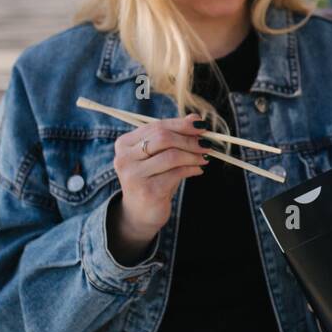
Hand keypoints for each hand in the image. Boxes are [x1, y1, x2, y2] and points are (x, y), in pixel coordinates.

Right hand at [109, 113, 208, 261]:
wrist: (140, 213)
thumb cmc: (153, 178)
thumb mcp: (161, 155)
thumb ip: (174, 135)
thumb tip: (195, 118)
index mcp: (124, 143)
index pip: (156, 126)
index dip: (182, 125)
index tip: (202, 126)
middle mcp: (124, 158)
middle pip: (163, 138)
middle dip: (189, 139)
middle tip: (207, 144)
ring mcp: (134, 175)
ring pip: (171, 156)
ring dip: (193, 155)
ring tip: (205, 158)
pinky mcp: (147, 190)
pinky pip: (176, 173)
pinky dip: (192, 169)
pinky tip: (198, 170)